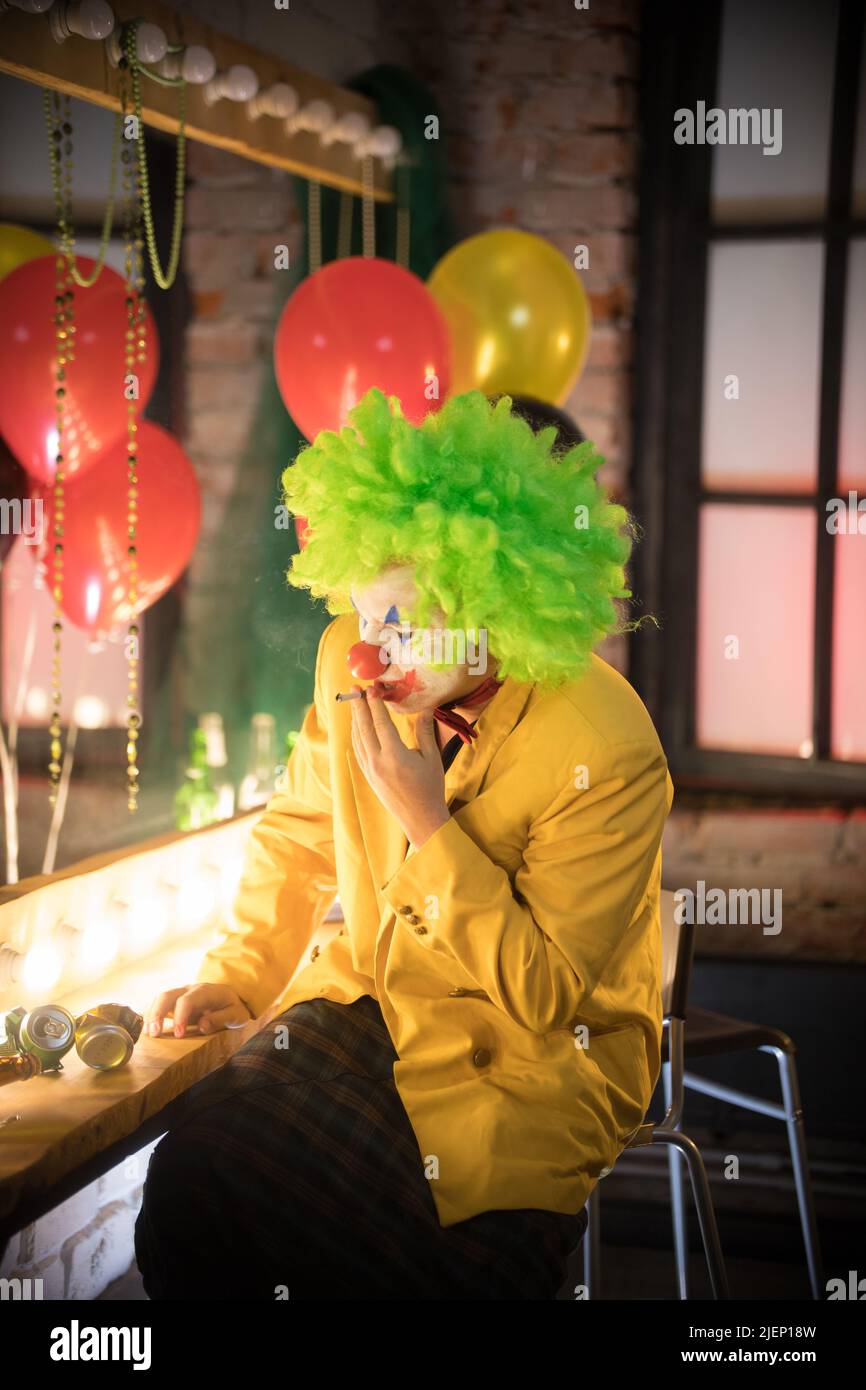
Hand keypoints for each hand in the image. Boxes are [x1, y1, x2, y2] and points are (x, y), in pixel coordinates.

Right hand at [145, 983, 252, 1037]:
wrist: (232, 997)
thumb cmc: (234, 1007)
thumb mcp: (236, 1015)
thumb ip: (221, 1019)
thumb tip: (202, 1026)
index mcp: (206, 992)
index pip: (187, 1000)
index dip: (180, 1017)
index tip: (179, 1035)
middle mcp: (190, 989)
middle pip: (167, 995)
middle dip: (158, 1013)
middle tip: (154, 1034)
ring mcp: (181, 994)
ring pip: (160, 998)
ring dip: (151, 1015)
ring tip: (149, 1034)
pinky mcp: (176, 1001)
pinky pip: (159, 1004)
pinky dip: (151, 1014)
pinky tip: (147, 1029)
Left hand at [350, 686, 450, 847]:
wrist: (419, 818)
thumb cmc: (430, 788)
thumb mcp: (432, 758)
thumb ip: (425, 732)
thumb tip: (426, 708)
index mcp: (395, 756)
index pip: (381, 723)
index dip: (375, 704)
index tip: (371, 688)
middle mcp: (378, 761)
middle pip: (363, 728)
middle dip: (358, 706)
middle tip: (354, 688)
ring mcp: (370, 770)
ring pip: (357, 739)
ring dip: (355, 719)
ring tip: (354, 702)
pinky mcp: (368, 776)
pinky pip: (358, 750)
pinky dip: (356, 735)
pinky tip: (357, 727)